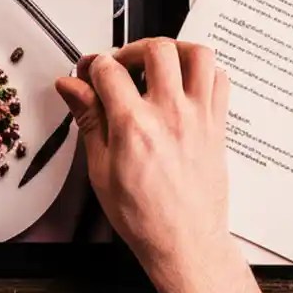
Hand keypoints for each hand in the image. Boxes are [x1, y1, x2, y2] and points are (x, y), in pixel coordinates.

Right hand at [55, 38, 231, 274]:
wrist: (184, 243)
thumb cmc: (144, 216)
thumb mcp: (100, 168)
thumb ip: (88, 118)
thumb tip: (72, 88)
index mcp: (134, 125)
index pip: (109, 70)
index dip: (92, 66)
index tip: (89, 74)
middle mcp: (170, 114)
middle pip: (156, 50)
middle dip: (131, 50)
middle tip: (121, 66)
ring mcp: (199, 117)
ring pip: (197, 54)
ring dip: (175, 50)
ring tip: (158, 64)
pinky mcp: (218, 125)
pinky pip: (220, 79)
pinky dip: (204, 71)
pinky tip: (186, 83)